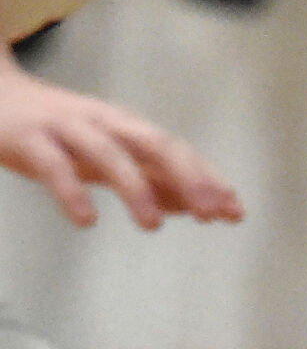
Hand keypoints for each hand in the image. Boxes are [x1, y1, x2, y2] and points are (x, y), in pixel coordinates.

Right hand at [0, 56, 241, 229]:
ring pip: (109, 154)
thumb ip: (145, 178)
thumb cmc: (55, 130)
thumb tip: (190, 205)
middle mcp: (104, 123)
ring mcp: (66, 128)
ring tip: (153, 225)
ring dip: (135, 188)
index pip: (178, 151)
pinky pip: (53, 166)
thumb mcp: (104, 154)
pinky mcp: (29, 140)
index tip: (234, 212)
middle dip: (188, 178)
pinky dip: (71, 192)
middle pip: (156, 145)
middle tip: (212, 214)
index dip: (207, 179)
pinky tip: (86, 220)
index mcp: (126, 126)